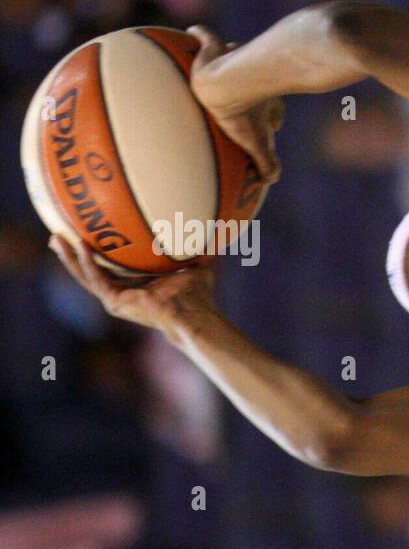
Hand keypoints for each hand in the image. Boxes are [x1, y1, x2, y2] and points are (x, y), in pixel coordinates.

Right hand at [50, 235, 218, 338]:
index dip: (98, 252)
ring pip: (84, 275)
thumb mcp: (197, 267)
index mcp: (136, 286)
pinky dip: (87, 261)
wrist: (194, 315)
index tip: (86, 232)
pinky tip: (80, 245)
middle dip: (72, 253)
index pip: (110, 267)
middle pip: (89, 271)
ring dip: (69, 257)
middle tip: (57, 234)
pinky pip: (95, 278)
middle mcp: (122, 294)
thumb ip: (200, 254)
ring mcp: (116, 299)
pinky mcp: (114, 302)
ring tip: (55, 238)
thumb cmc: (198, 296)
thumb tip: (213, 236)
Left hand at [188, 25, 283, 182]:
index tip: (270, 125)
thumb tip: (272, 180)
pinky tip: (191, 31)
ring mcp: (230, 60)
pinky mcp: (212, 49)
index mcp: (262, 98)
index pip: (273, 109)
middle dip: (252, 85)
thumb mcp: (254, 142)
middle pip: (254, 81)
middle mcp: (250, 77)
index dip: (273, 117)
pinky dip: (199, 33)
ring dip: (229, 57)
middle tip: (242, 95)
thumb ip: (265, 162)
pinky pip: (205, 35)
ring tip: (218, 63)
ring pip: (233, 55)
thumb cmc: (239, 114)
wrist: (224, 86)